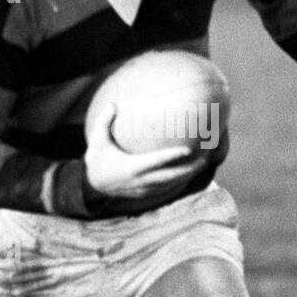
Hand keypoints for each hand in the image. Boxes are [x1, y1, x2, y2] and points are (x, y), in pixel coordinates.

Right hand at [84, 103, 205, 199]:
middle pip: (172, 176)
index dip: (174, 156)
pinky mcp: (145, 193)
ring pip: (171, 184)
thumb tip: (112, 103)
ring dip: (187, 175)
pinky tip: (188, 173)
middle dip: (189, 169)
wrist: (91, 186)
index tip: (189, 150)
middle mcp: (142, 180)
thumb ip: (104, 121)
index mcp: (133, 167)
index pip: (158, 161)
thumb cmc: (96, 161)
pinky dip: (178, 181)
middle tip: (205, 158)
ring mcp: (144, 188)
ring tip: (202, 164)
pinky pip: (166, 188)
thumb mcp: (97, 141)